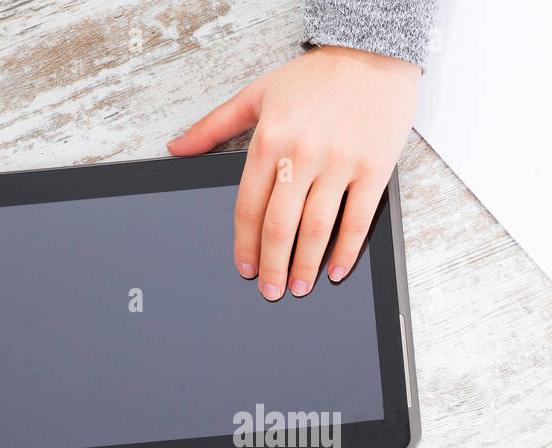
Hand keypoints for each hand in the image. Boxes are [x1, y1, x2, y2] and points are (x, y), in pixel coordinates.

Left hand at [168, 45, 419, 299]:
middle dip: (272, 267)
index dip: (244, 245)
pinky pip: (356, 220)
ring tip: (300, 288)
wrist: (371, 52)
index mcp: (269, 139)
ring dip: (305, 266)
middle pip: (279, 227)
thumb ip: (214, 126)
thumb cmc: (315, 77)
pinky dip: (345, 252)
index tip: (244, 269)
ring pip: (316, 230)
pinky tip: (335, 271)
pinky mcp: (373, 168)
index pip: (248, 207)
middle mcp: (302, 154)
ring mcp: (339, 163)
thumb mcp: (256, 94)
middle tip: (270, 291)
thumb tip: (177, 148)